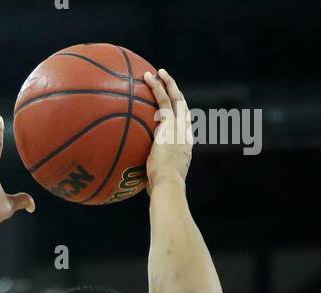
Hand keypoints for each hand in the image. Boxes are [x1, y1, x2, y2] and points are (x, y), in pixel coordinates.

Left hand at [144, 68, 192, 191]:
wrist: (168, 185)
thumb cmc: (161, 191)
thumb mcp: (157, 182)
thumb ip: (151, 176)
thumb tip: (135, 184)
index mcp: (185, 148)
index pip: (185, 127)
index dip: (181, 116)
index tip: (174, 109)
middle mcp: (185, 134)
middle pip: (183, 108)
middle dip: (176, 93)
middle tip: (167, 82)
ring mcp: (179, 128)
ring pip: (175, 99)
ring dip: (167, 83)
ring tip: (157, 72)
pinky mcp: (170, 125)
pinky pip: (162, 100)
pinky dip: (156, 86)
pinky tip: (146, 77)